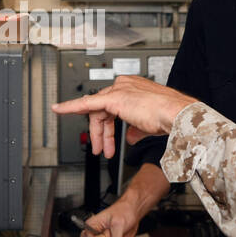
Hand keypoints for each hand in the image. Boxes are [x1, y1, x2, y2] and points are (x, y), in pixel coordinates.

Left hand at [51, 75, 197, 158]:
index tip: (104, 138)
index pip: (111, 107)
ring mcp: (117, 90)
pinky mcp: (112, 98)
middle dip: (102, 133)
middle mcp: (123, 85)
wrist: (176, 115)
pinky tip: (58, 109)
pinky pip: (85, 103)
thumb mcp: (148, 124)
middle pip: (102, 111)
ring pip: (96, 113)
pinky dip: (70, 107)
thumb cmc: (169, 117)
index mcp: (132, 88)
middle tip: (103, 150)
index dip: (107, 126)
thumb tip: (129, 137)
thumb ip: (135, 129)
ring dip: (97, 134)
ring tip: (102, 150)